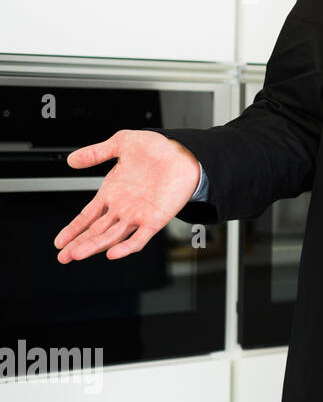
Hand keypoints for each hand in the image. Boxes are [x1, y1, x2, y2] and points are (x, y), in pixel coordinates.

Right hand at [53, 130, 201, 262]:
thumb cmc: (158, 149)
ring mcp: (138, 215)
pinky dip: (127, 247)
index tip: (59, 242)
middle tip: (62, 257)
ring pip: (112, 236)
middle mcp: (123, 208)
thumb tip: (71, 160)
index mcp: (112, 193)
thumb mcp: (121, 144)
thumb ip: (96, 153)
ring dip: (94, 246)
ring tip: (77, 255)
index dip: (73, 229)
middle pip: (96, 231)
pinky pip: (139, 238)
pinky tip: (112, 254)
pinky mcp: (155, 219)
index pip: (87, 216)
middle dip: (78, 244)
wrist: (184, 152)